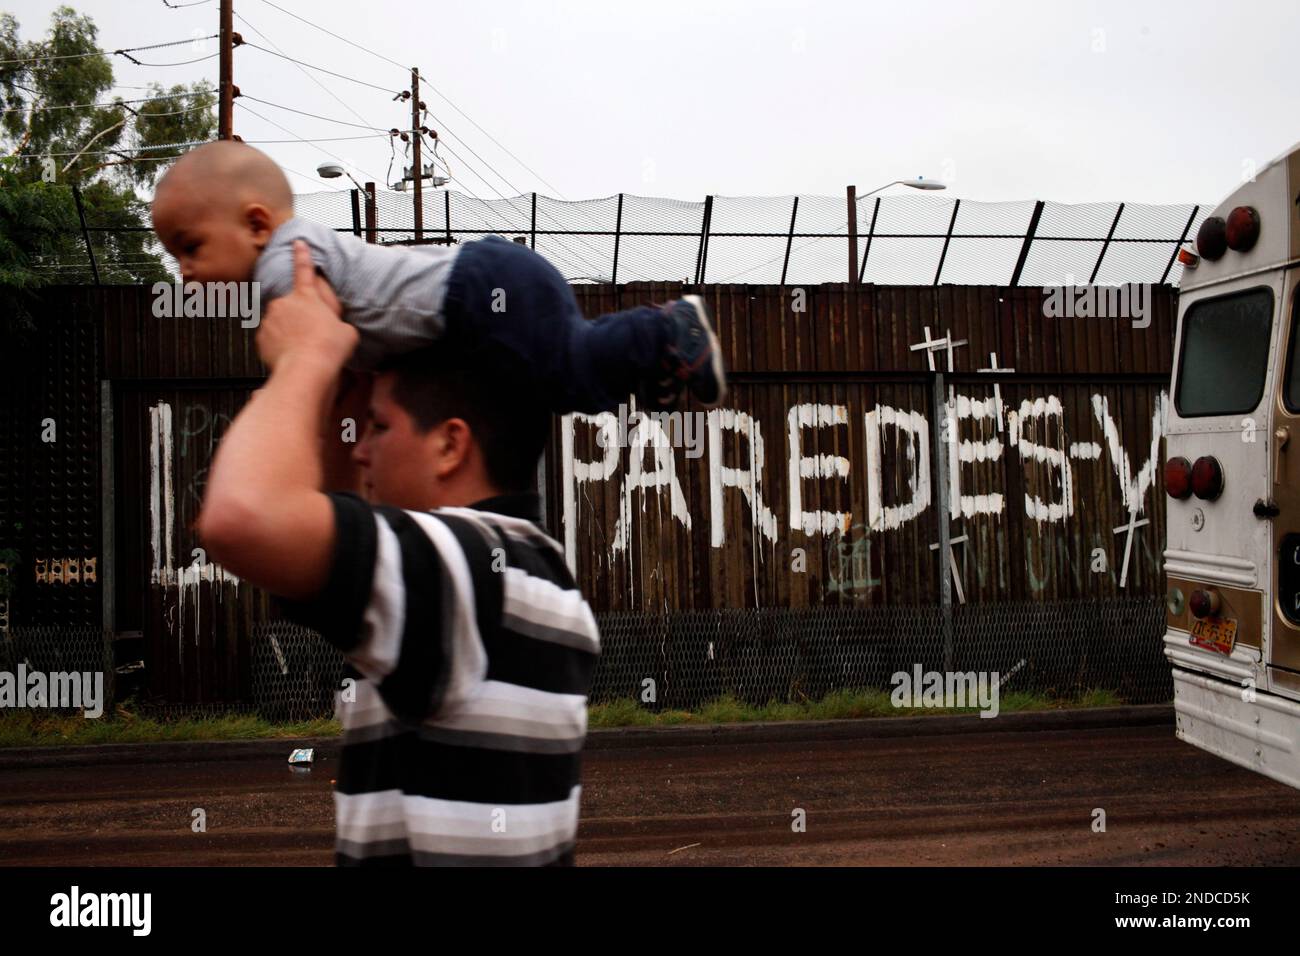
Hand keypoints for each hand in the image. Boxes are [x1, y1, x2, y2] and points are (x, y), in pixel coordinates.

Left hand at [256, 240, 357, 372]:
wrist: (306, 369)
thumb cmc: (329, 348)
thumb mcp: (347, 332)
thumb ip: (337, 324)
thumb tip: (334, 328)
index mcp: (307, 296)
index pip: (305, 270)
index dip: (302, 255)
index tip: (298, 242)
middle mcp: (285, 303)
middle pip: (292, 306)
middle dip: (299, 317)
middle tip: (312, 336)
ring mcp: (270, 319)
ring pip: (280, 323)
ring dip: (289, 332)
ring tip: (303, 349)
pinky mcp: (260, 337)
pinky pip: (270, 339)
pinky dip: (278, 346)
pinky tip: (291, 356)